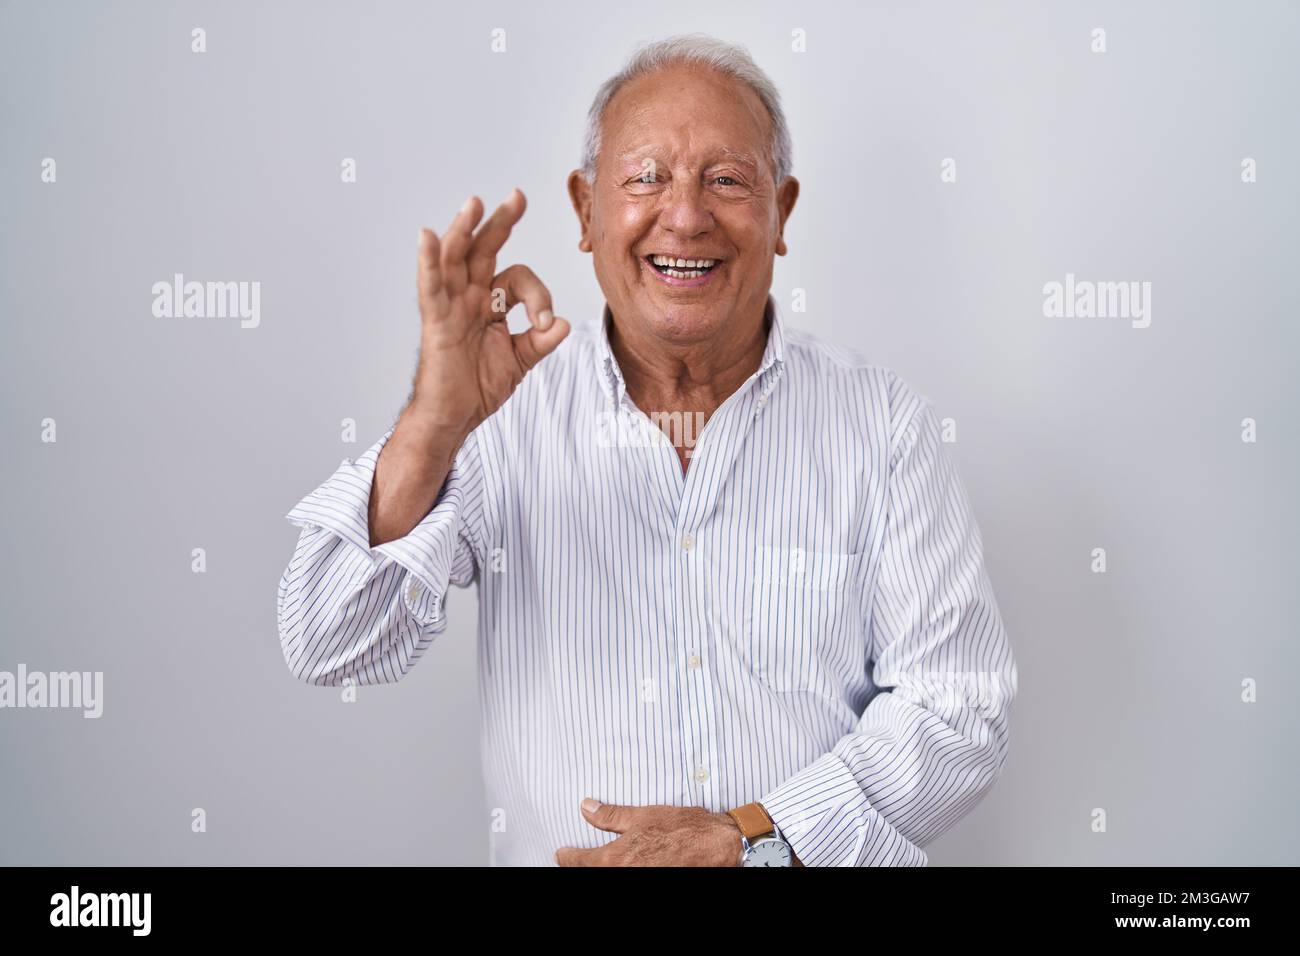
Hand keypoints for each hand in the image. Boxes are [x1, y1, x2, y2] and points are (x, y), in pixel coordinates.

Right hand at [411, 189, 569, 439]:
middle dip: (500, 222)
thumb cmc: (478, 387)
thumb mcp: (519, 360)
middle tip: (517, 196)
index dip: (538, 295)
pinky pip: (430, 287)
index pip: (518, 279)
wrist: (454, 418)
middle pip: (483, 250)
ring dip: (464, 230)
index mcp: (490, 304)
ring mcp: (450, 306)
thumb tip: (562, 323)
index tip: (546, 322)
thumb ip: (539, 340)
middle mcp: (469, 298)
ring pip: (455, 259)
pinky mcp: (436, 321)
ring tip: (474, 204)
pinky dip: (428, 262)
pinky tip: (426, 236)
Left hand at [554, 798, 743, 865]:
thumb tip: (586, 806)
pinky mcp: (653, 881)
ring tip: (597, 861)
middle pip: (593, 873)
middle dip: (583, 866)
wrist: (714, 846)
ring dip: (601, 868)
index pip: (580, 862)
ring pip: (610, 877)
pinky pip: (629, 877)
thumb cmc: (680, 827)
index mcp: (615, 859)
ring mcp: (639, 880)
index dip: (567, 856)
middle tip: (575, 858)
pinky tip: (624, 864)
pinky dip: (620, 871)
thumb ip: (609, 815)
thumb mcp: (642, 815)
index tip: (560, 853)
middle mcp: (624, 875)